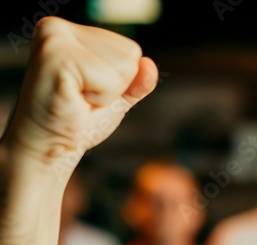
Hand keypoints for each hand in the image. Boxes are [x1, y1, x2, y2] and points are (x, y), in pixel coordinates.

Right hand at [2, 17, 157, 169]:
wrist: (49, 147)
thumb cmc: (77, 122)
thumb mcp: (115, 98)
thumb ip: (136, 82)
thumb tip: (150, 64)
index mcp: (71, 31)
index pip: (131, 50)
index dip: (118, 82)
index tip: (87, 92)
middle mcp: (58, 27)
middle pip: (130, 56)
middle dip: (114, 87)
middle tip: (80, 98)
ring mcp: (55, 38)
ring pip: (124, 67)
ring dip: (105, 94)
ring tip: (75, 98)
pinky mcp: (55, 56)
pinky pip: (110, 81)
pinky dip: (99, 99)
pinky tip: (72, 100)